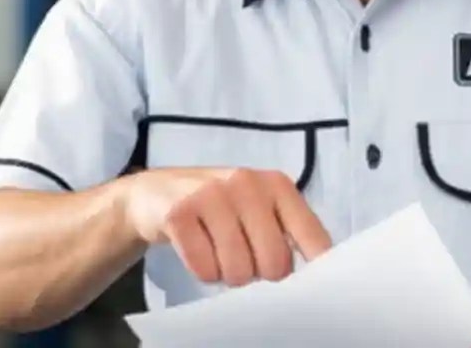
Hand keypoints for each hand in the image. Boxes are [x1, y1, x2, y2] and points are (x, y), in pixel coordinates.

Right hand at [126, 167, 331, 285]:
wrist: (155, 192)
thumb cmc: (219, 206)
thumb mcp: (258, 207)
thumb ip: (287, 231)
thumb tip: (316, 272)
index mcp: (277, 185)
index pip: (312, 236)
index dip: (315, 270)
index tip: (310, 286)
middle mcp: (247, 184)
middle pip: (274, 263)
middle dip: (258, 272)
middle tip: (243, 257)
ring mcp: (211, 195)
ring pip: (238, 271)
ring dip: (227, 273)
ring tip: (217, 251)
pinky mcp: (179, 213)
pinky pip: (204, 269)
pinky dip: (202, 270)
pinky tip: (196, 248)